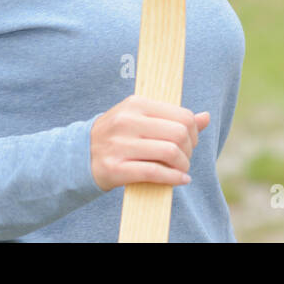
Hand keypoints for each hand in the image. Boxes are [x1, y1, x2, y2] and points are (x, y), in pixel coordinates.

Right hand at [89, 95, 210, 191]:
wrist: (78, 156)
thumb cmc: (118, 136)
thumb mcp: (141, 118)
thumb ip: (173, 117)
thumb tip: (206, 117)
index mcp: (136, 103)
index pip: (182, 115)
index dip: (194, 131)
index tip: (191, 141)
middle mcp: (127, 121)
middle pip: (179, 134)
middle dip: (190, 149)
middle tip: (186, 157)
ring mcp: (119, 145)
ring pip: (169, 152)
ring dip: (183, 165)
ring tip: (182, 169)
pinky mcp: (115, 168)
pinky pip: (155, 173)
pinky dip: (174, 178)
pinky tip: (180, 180)